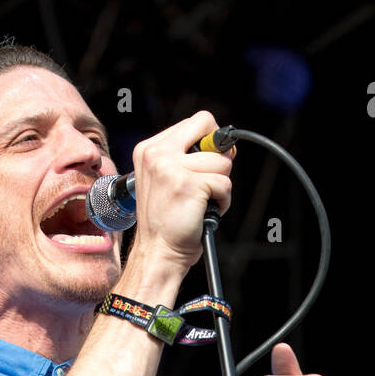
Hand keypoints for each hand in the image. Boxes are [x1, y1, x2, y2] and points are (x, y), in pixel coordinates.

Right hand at [129, 112, 234, 271]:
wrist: (158, 253)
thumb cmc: (166, 223)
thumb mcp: (167, 179)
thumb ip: (186, 157)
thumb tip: (225, 145)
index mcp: (149, 149)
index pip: (196, 121)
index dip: (210, 139)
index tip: (210, 160)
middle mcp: (157, 154)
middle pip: (210, 130)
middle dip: (217, 157)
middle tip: (209, 182)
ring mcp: (171, 168)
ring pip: (221, 163)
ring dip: (219, 186)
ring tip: (201, 203)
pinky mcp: (189, 184)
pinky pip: (225, 185)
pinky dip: (222, 202)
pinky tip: (205, 212)